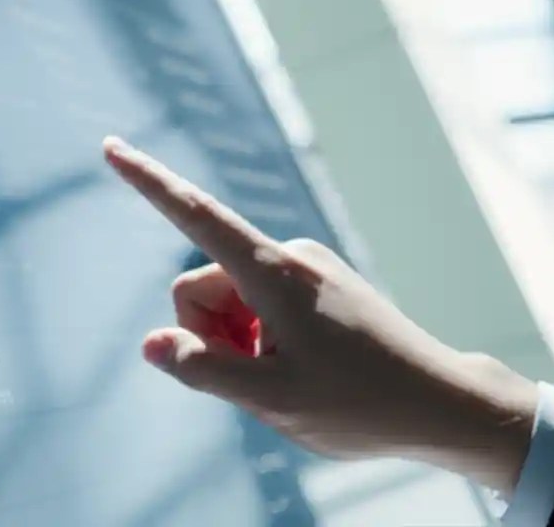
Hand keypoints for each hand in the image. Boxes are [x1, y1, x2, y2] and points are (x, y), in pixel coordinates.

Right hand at [102, 136, 536, 495]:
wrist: (443, 405)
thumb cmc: (361, 405)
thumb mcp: (272, 402)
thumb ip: (203, 370)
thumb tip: (153, 343)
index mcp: (274, 274)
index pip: (195, 215)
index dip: (148, 182)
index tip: (110, 148)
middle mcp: (288, 257)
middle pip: (201, 285)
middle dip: (209, 334)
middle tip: (260, 380)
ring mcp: (306, 269)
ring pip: (229, 301)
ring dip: (237, 343)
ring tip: (287, 379)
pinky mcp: (318, 285)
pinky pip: (259, 305)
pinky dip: (261, 339)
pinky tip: (302, 371)